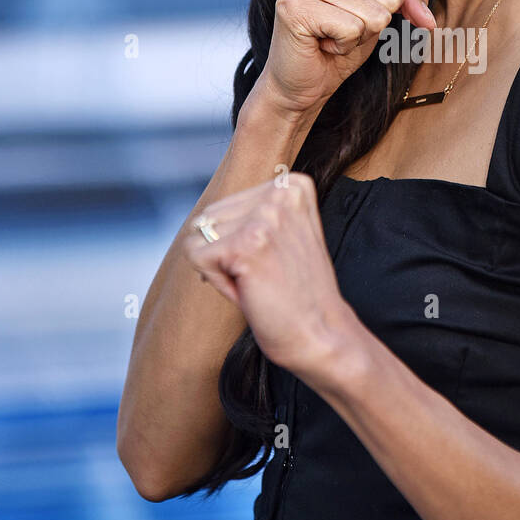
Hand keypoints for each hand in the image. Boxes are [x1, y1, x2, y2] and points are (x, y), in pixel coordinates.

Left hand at [184, 172, 361, 383]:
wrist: (322, 334)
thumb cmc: (298, 293)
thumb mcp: (285, 234)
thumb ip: (255, 212)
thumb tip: (199, 218)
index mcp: (293, 185)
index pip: (226, 205)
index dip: (238, 240)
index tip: (274, 260)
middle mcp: (280, 192)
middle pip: (209, 217)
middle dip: (225, 251)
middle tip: (265, 274)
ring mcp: (264, 217)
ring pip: (200, 236)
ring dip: (221, 267)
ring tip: (260, 281)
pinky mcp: (245, 244)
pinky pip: (197, 256)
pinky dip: (216, 281)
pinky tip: (250, 289)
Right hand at [255, 0, 436, 116]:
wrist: (304, 79)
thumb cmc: (340, 37)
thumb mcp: (381, 8)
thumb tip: (428, 17)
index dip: (389, 2)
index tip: (356, 10)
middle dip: (373, 21)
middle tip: (341, 25)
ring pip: (374, 13)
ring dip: (359, 35)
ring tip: (331, 33)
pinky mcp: (293, 6)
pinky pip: (353, 29)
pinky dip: (344, 46)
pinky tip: (322, 43)